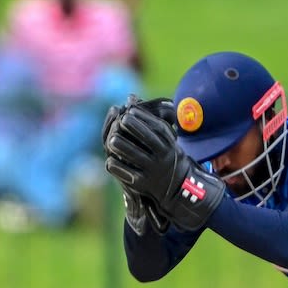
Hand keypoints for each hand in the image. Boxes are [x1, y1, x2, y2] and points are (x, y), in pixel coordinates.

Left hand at [105, 97, 175, 234]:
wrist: (177, 189)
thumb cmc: (167, 157)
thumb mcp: (166, 140)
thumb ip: (149, 120)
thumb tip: (130, 97)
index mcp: (169, 145)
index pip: (156, 127)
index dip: (142, 118)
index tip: (129, 111)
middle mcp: (162, 157)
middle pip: (146, 138)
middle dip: (132, 127)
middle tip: (120, 121)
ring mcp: (152, 171)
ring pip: (133, 155)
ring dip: (120, 145)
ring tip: (111, 140)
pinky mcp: (142, 184)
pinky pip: (125, 172)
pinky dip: (116, 165)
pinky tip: (111, 159)